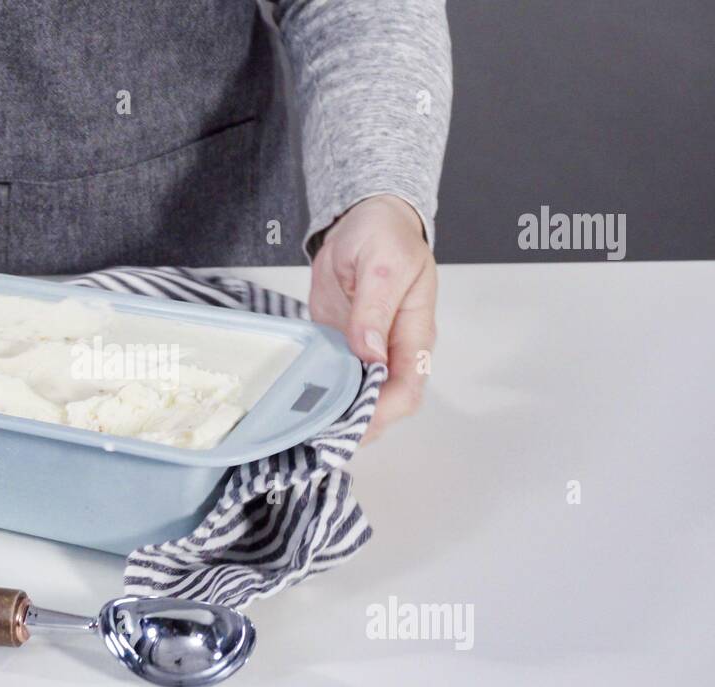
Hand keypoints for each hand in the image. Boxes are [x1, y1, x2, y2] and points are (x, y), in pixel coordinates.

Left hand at [308, 194, 436, 440]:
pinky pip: (336, 383)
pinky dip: (321, 400)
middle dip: (357, 425)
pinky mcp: (343, 349)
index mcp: (414, 332)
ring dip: (337, 418)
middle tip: (318, 437)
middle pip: (386, 406)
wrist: (363, 220)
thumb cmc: (383, 235)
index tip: (352, 422)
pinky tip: (299, 411)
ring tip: (305, 433)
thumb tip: (371, 353)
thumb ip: (375, 308)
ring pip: (360, 400)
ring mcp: (368, 353)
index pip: (408, 387)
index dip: (382, 411)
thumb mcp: (382, 263)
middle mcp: (394, 350)